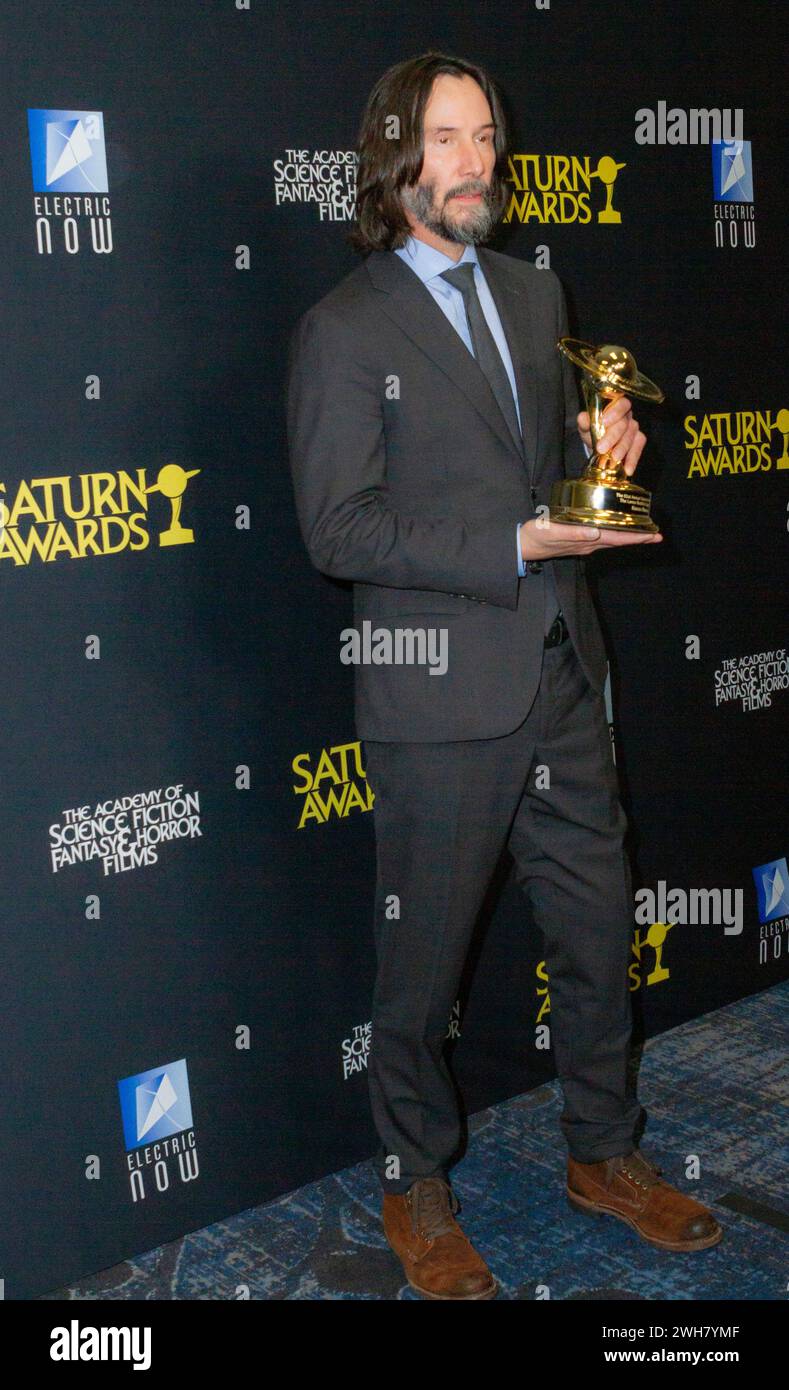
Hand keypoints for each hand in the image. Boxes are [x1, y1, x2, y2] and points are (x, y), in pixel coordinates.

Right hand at [520, 515, 661, 562]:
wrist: (523, 545)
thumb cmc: (537, 536)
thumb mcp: (554, 531)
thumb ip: (574, 532)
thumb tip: (595, 533)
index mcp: (587, 541)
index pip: (617, 538)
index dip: (636, 537)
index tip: (654, 535)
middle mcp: (589, 544)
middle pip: (619, 540)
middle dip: (639, 537)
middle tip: (657, 534)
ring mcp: (585, 543)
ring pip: (613, 540)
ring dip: (629, 536)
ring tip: (644, 531)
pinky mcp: (579, 539)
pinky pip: (603, 537)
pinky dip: (616, 533)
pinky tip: (618, 528)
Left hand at [577, 395, 645, 476]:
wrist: (598, 446)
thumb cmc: (593, 431)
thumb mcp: (586, 426)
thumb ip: (584, 421)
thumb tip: (583, 417)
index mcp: (615, 407)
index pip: (621, 404)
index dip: (614, 412)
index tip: (604, 422)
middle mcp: (627, 416)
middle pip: (624, 424)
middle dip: (613, 437)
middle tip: (601, 448)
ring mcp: (634, 428)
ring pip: (632, 436)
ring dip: (622, 449)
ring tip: (613, 459)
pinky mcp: (638, 440)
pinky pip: (638, 448)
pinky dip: (632, 460)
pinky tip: (627, 469)